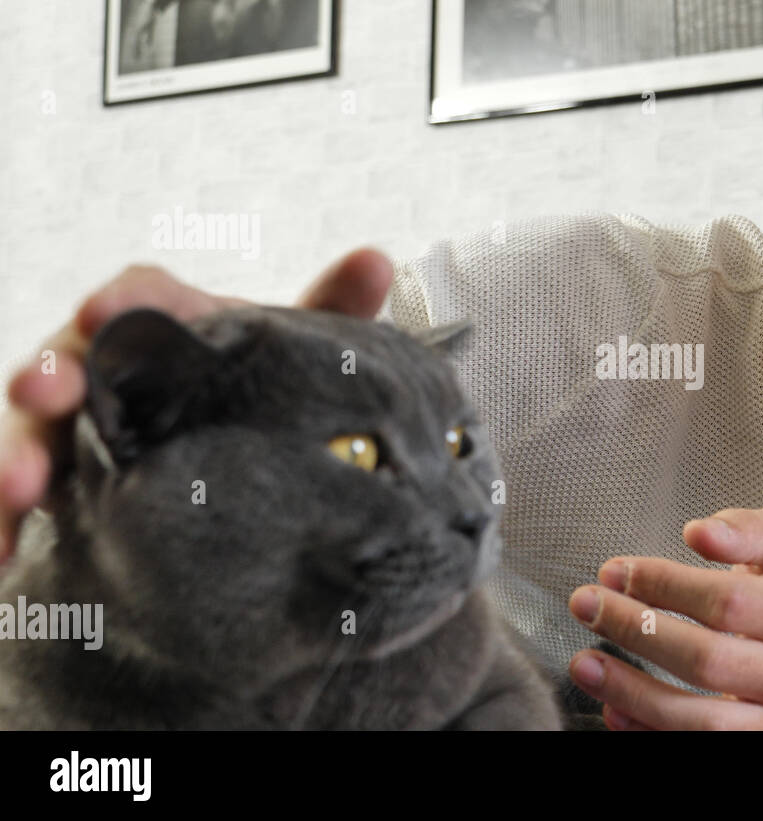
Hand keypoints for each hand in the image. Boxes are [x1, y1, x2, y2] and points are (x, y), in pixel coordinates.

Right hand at [0, 248, 393, 561]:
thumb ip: (329, 308)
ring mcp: (74, 423)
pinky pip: (15, 494)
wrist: (250, 451)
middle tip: (45, 394)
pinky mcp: (56, 478)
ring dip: (12, 456)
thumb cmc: (259, 385)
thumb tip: (378, 260)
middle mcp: (108, 364)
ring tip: (14, 492)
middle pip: (64, 358)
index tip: (106, 311)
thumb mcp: (291, 354)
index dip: (120, 300)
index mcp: (164, 322)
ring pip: (27, 430)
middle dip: (46, 373)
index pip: (135, 297)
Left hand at [566, 506, 762, 729]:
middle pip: (706, 659)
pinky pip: (696, 747)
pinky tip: (614, 708)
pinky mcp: (761, 749)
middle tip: (588, 605)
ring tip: (585, 662)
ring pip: (697, 719)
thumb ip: (750, 528)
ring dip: (630, 690)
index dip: (664, 584)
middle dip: (635, 629)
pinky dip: (647, 730)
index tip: (619, 571)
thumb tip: (702, 532)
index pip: (726, 601)